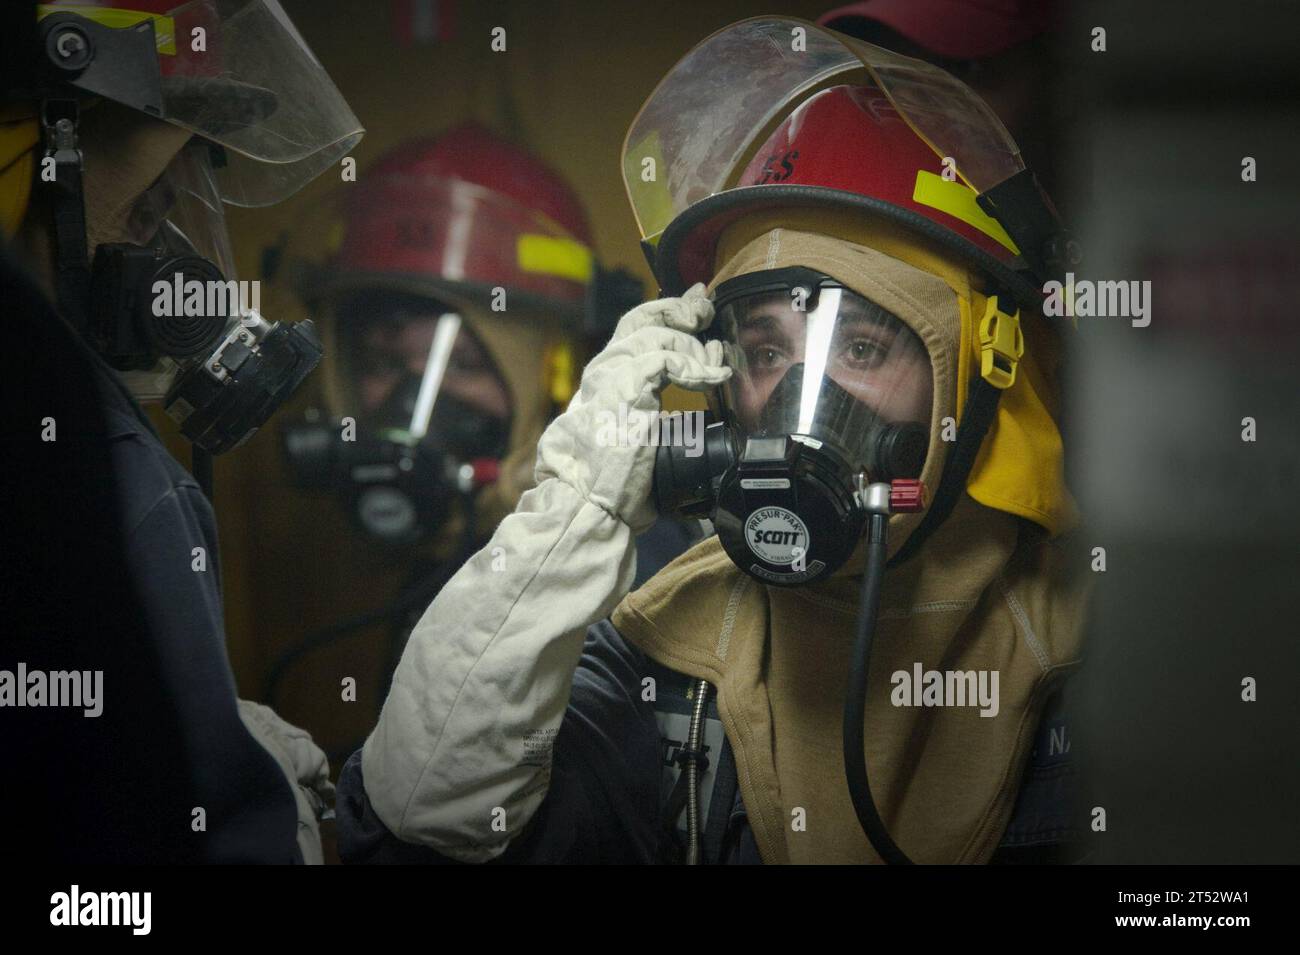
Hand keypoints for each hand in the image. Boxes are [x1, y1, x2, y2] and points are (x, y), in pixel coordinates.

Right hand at [535, 283, 729, 532]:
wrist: (586, 503)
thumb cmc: (609, 486)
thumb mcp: (636, 443)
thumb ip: (654, 423)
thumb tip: (683, 424)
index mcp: (605, 383)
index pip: (634, 332)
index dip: (666, 316)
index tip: (695, 312)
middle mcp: (603, 373)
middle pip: (641, 319)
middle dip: (678, 310)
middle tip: (704, 309)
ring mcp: (610, 378)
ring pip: (656, 335)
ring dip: (693, 345)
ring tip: (714, 364)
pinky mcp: (624, 389)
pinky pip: (666, 360)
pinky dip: (695, 367)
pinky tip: (712, 378)